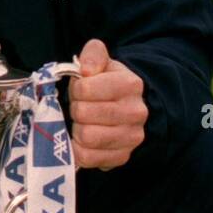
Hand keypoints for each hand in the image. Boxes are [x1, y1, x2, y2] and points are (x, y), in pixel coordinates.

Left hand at [68, 39, 147, 170]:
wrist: (125, 109)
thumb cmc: (105, 85)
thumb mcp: (101, 62)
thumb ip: (93, 54)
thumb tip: (86, 70)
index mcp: (130, 84)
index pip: (84, 89)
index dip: (76, 89)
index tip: (81, 90)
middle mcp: (136, 112)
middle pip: (83, 114)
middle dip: (76, 109)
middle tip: (81, 108)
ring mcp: (131, 137)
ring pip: (86, 137)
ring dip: (77, 130)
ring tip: (84, 123)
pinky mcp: (122, 157)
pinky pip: (88, 158)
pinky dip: (79, 150)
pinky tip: (83, 141)